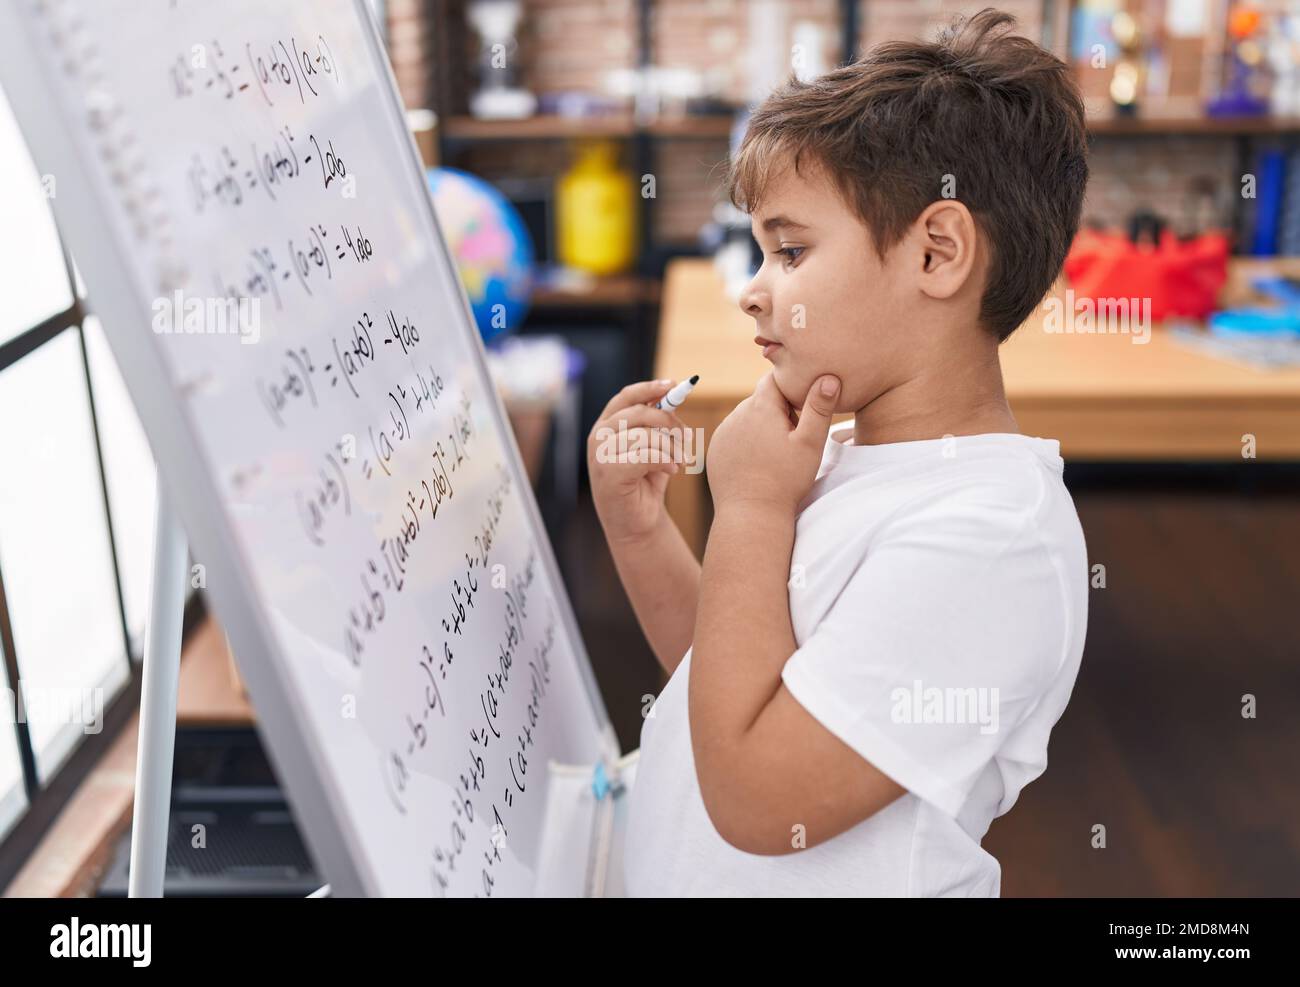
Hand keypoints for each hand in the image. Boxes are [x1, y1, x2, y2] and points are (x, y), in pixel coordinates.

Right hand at [587, 380, 686, 545]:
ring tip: (681, 461)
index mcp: (606, 426)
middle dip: (670, 422)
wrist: (638, 524)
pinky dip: (666, 461)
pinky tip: (673, 471)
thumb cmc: (645, 483)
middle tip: (687, 438)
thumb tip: (672, 394)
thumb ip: (657, 423)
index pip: (626, 397)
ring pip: (646, 436)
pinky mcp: (609, 474)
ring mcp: (600, 456)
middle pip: (639, 413)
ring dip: (671, 448)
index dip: (650, 388)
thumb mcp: (654, 447)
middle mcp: (598, 437)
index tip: (674, 386)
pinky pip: (645, 456)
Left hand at [705, 371, 839, 515]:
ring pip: (748, 418)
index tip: (804, 405)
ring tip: (778, 452)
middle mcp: (736, 415)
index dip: (792, 388)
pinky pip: (734, 436)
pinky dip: (747, 442)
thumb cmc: (785, 480)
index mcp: (760, 407)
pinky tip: (760, 461)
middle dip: (779, 410)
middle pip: (762, 400)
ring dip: (762, 426)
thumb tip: (828, 377)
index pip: (775, 379)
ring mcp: (723, 433)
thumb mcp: (810, 443)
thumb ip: (819, 408)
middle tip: (795, 435)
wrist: (751, 515)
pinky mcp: (716, 450)